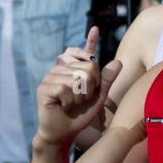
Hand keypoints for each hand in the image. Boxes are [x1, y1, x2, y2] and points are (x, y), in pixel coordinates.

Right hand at [35, 27, 121, 146]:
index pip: (80, 52)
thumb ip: (106, 80)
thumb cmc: (79, 116)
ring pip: (77, 78)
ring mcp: (50, 77)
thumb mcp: (97, 98)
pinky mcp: (44, 88)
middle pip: (87, 68)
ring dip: (80, 96)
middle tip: (81, 100)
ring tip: (71, 104)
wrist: (63, 134)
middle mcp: (60, 69)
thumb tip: (118, 62)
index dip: (89, 42)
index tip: (95, 29)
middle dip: (91, 87)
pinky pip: (65, 88)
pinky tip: (64, 106)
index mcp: (72, 70)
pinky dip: (70, 101)